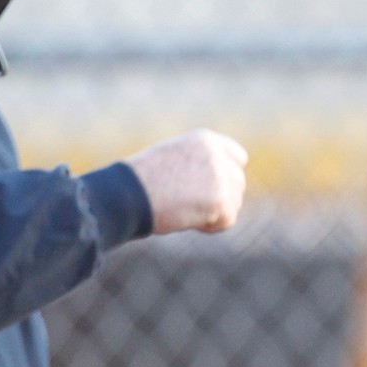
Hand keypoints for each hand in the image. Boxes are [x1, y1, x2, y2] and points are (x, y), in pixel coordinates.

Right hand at [124, 129, 247, 233]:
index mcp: (206, 140)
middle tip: (190, 204)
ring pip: (234, 203)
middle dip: (220, 197)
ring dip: (214, 212)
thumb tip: (221, 180)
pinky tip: (188, 219)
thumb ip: (200, 163)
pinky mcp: (222, 201)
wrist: (127, 195)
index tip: (216, 188)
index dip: (229, 175)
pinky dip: (211, 226)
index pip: (238, 158)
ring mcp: (222, 177)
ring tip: (183, 208)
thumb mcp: (173, 158)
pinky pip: (228, 221)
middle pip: (238, 183)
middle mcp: (218, 156)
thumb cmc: (141, 181)